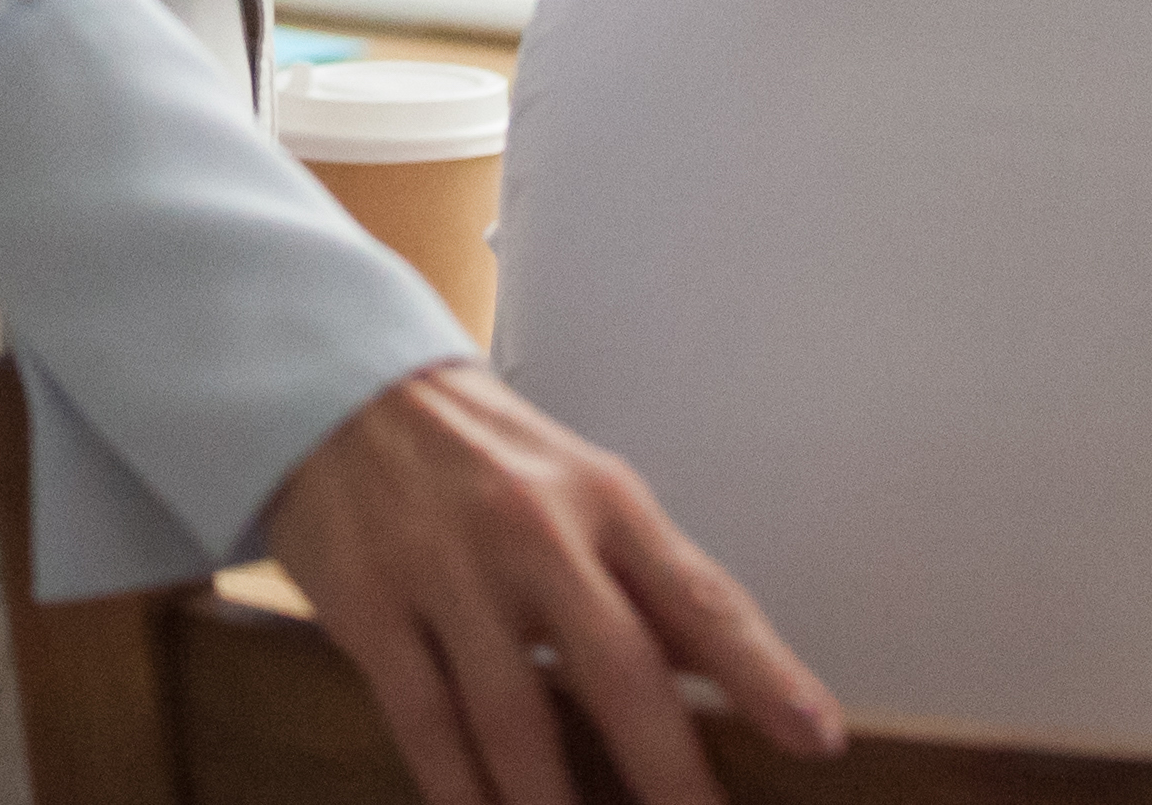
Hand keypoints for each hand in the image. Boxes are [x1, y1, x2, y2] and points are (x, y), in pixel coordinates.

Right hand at [261, 357, 840, 804]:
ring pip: (516, 720)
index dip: (762, 674)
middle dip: (670, 775)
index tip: (815, 738)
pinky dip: (462, 794)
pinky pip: (428, 726)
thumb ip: (642, 579)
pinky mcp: (372, 608)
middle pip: (619, 670)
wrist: (337, 386)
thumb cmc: (479, 454)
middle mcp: (533, 531)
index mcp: (602, 497)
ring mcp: (448, 570)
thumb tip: (722, 678)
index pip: (698, 596)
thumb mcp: (574, 487)